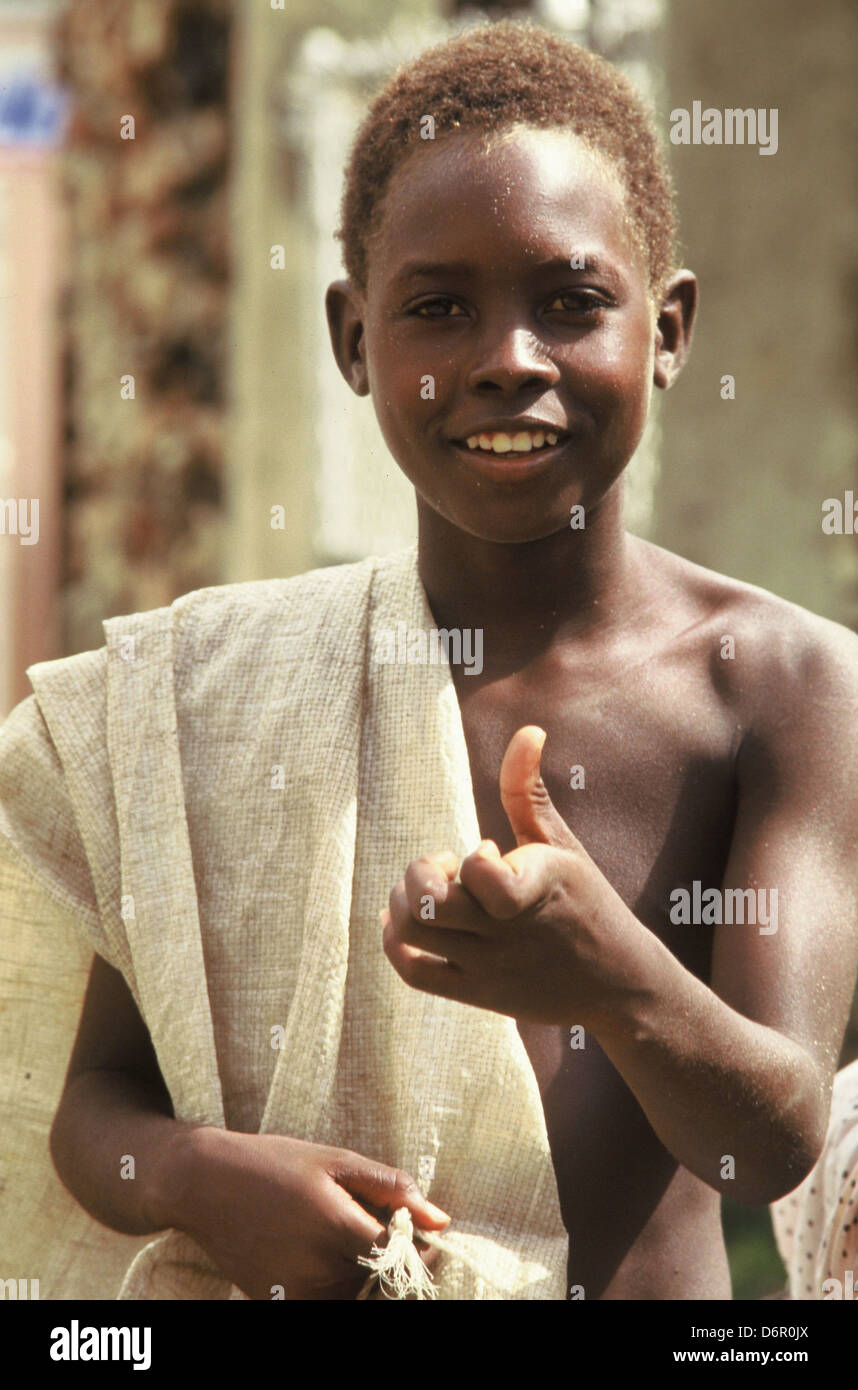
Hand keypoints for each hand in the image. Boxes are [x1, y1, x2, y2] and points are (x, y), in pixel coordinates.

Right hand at [171, 1128, 449, 1299]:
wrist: (205, 1185)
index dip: (418, 1248)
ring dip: (362, 1273)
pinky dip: (336, 1283)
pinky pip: (328, 1301)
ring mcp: (298, 1294)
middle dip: (390, 1260)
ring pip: (356, 1296)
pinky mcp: (280, 1306)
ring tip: (336, 1232)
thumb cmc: (274, 1163)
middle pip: (382, 1283)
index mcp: (338, 1230)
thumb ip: (391, 1189)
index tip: (414, 1230)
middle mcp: (319, 1272)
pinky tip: (317, 1249)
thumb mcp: (336, 1161)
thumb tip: (441, 1220)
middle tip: (367, 1224)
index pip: (402, 1260)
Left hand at [382, 725, 640, 1027]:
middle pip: (428, 904)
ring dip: (404, 900)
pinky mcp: (477, 993)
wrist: (617, 983)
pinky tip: (407, 920)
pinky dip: (394, 940)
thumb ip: (530, 789)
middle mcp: (509, 932)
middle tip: (446, 869)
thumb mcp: (563, 844)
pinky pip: (414, 971)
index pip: (482, 878)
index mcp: (537, 889)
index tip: (488, 850)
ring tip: (430, 891)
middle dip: (420, 872)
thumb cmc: (585, 901)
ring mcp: (490, 967)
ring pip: (414, 931)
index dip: (472, 859)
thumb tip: (528, 730)